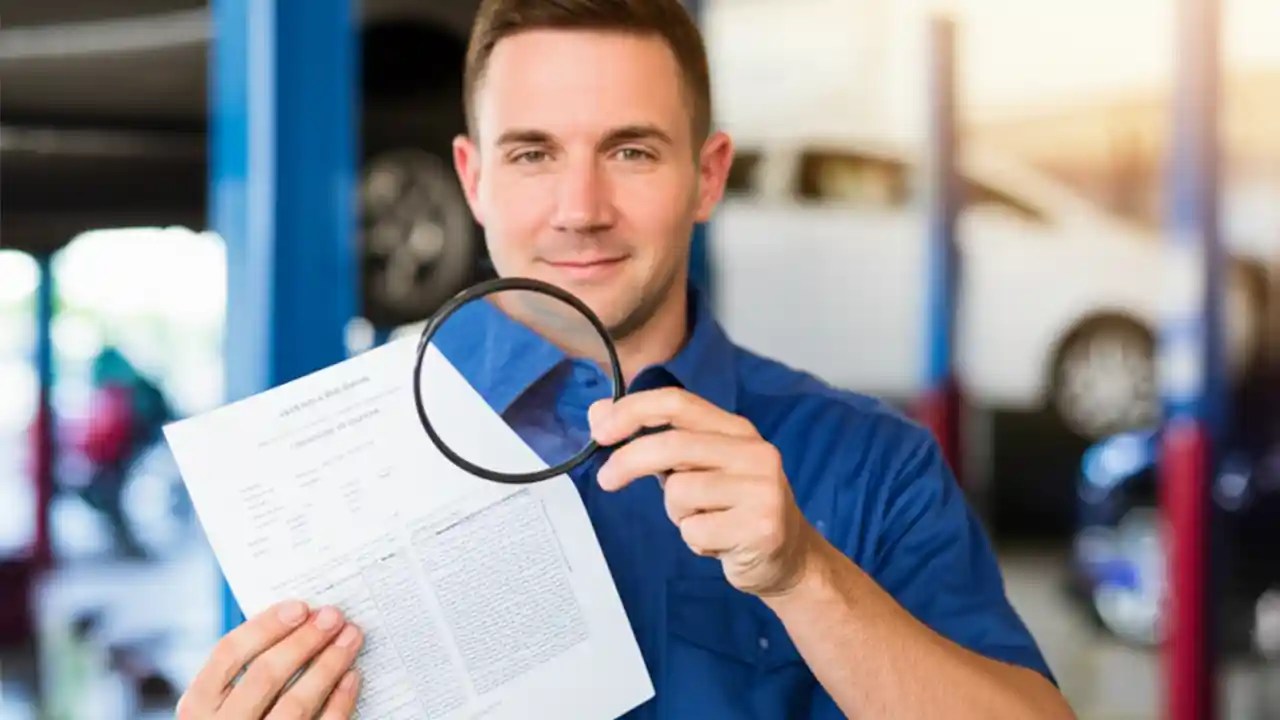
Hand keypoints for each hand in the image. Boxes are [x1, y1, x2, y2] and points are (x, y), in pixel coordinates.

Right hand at [177, 600, 363, 718]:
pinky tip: (351, 676)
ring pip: (295, 703)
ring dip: (328, 664)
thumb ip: (245, 672)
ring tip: (350, 638)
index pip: (228, 653)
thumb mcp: (222, 702)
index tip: (300, 607)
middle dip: (304, 640)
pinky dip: (339, 701)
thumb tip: (298, 624)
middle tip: (333, 617)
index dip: (266, 625)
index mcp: (198, 705)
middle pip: (265, 675)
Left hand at [589, 388, 816, 596]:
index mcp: (736, 430)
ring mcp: (762, 489)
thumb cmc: (732, 509)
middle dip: (629, 461)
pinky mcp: (761, 526)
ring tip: (705, 521)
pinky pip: (696, 530)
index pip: (678, 402)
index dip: (633, 411)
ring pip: (680, 492)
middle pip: (673, 445)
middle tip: (606, 480)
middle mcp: (754, 452)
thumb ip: (651, 440)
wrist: (789, 558)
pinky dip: (696, 541)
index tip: (600, 430)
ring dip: (678, 514)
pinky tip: (720, 542)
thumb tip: (596, 414)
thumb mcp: (694, 469)